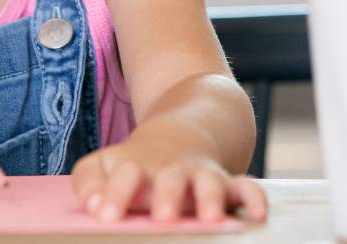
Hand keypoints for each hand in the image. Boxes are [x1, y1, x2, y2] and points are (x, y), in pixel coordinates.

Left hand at [71, 137, 267, 223]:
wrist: (183, 130)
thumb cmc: (137, 161)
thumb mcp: (106, 162)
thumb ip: (88, 181)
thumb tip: (93, 208)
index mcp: (138, 166)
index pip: (125, 175)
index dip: (116, 193)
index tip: (108, 215)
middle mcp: (171, 171)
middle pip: (170, 179)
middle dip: (168, 196)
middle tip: (163, 217)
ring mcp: (200, 176)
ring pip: (209, 183)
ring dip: (210, 198)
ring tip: (209, 217)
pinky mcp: (226, 183)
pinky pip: (246, 187)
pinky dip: (254, 197)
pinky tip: (258, 214)